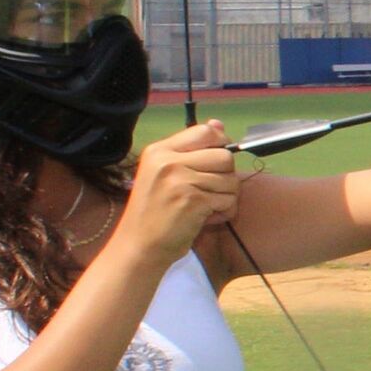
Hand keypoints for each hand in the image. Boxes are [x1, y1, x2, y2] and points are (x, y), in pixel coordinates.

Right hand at [116, 122, 240, 258]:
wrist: (139, 246)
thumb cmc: (154, 211)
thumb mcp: (165, 174)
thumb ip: (192, 150)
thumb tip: (218, 124)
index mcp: (159, 150)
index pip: (205, 132)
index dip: (220, 145)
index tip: (215, 163)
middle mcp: (168, 161)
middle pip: (225, 156)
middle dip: (226, 176)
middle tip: (210, 191)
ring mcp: (181, 180)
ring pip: (231, 180)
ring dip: (225, 197)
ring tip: (206, 207)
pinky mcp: (193, 201)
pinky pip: (228, 200)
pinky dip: (224, 212)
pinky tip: (206, 218)